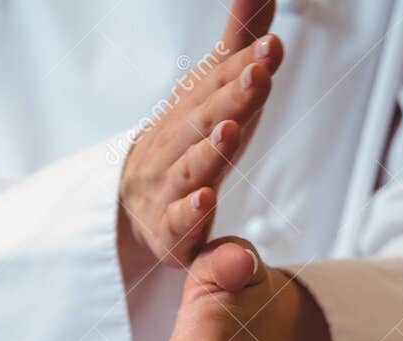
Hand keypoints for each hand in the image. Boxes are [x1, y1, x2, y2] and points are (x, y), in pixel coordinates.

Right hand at [118, 0, 282, 267]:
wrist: (134, 203)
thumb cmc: (187, 141)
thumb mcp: (214, 89)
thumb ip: (239, 41)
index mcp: (189, 110)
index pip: (215, 84)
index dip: (240, 64)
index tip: (269, 48)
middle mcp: (175, 146)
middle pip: (202, 121)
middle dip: (230, 98)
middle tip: (256, 74)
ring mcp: (170, 191)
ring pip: (190, 170)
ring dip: (208, 152)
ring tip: (228, 132)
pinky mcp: (172, 236)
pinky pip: (184, 232)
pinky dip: (198, 223)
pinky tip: (215, 213)